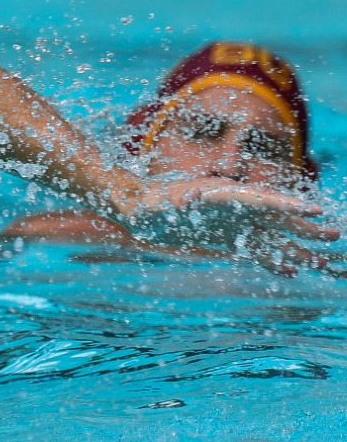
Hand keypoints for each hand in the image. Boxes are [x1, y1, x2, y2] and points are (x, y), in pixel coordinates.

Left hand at [120, 176, 337, 270]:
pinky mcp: (228, 238)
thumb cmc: (151, 202)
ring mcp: (234, 224)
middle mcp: (235, 208)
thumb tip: (195, 199)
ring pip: (273, 238)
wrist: (139, 209)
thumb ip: (182, 201)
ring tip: (324, 262)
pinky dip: (275, 260)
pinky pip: (257, 250)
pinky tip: (293, 271)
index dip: (288, 207)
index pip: (263, 200)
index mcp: (225, 194)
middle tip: (334, 234)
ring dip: (297, 249)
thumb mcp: (165, 202)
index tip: (314, 211)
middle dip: (305, 228)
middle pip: (277, 219)